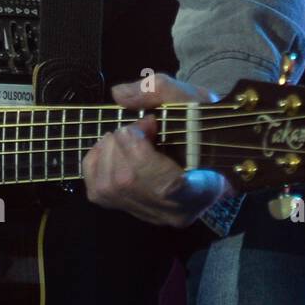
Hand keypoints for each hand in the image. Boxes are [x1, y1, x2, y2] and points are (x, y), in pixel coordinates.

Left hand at [82, 71, 233, 226]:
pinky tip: (115, 148)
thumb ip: (159, 90)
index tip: (148, 122)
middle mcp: (174, 211)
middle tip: (141, 124)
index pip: (164, 185)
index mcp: (202, 189)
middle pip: (126, 182)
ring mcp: (150, 214)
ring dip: (109, 149)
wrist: (208, 149)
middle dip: (122, 141)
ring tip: (129, 136)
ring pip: (107, 186)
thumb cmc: (201, 125)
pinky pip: (96, 190)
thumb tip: (119, 95)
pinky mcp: (130, 210)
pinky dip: (96, 162)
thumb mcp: (190, 98)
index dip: (142, 149)